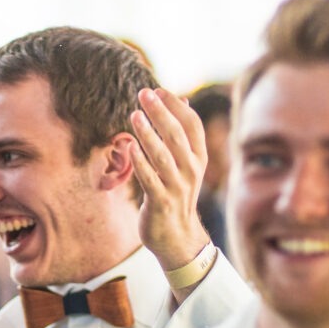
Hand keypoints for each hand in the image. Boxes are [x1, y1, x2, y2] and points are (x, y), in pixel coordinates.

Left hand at [129, 88, 210, 272]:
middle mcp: (191, 170)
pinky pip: (150, 179)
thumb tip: (183, 100)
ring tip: (134, 115)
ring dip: (148, 134)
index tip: (158, 90)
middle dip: (160, 112)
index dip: (176, 106)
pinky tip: (129, 147)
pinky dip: (140, 162)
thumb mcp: (186, 164)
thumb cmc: (176, 194)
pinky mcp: (161, 202)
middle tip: (144, 93)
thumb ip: (183, 134)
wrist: (177, 237)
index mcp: (198, 158)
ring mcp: (177, 187)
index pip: (192, 125)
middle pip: (177, 136)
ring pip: (163, 156)